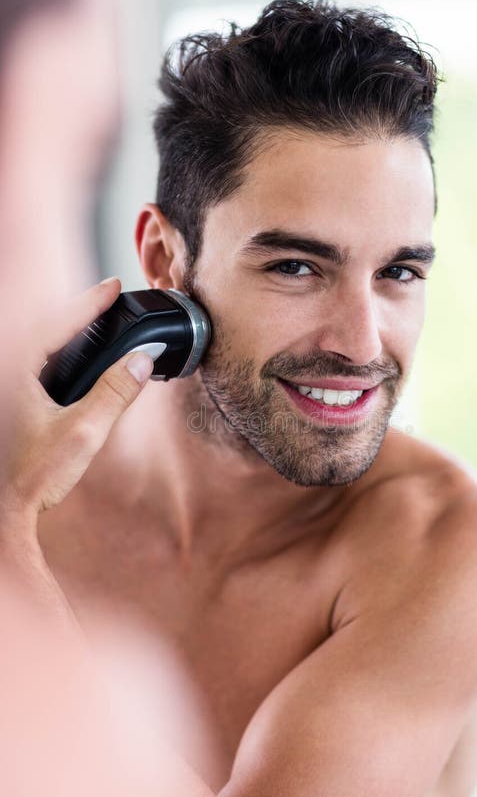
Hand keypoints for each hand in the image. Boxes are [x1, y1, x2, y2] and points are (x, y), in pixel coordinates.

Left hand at [2, 277, 153, 517]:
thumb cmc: (32, 476)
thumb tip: (142, 361)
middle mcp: (8, 370)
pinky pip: (34, 364)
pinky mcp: (10, 401)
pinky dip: (57, 354)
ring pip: (38, 345)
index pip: (58, 322)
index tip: (114, 287)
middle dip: (79, 312)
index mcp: (15, 368)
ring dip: (68, 333)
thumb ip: (115, 392)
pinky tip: (74, 361)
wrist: (4, 509)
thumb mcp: (84, 432)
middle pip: (46, 327)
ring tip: (97, 324)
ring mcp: (8, 385)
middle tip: (109, 301)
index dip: (90, 302)